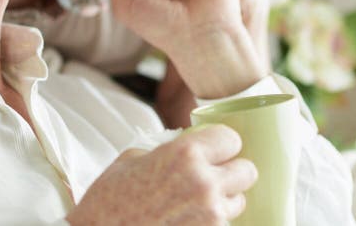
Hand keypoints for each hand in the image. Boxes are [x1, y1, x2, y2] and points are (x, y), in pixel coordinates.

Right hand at [67, 124, 257, 224]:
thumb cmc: (109, 200)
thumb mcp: (133, 158)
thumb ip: (167, 148)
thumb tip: (186, 145)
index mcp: (184, 154)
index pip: (230, 138)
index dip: (220, 143)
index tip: (212, 149)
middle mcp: (204, 183)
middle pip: (247, 171)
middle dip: (230, 172)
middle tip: (210, 176)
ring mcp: (211, 217)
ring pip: (239, 202)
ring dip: (223, 200)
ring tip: (194, 203)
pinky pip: (225, 224)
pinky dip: (211, 221)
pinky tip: (187, 219)